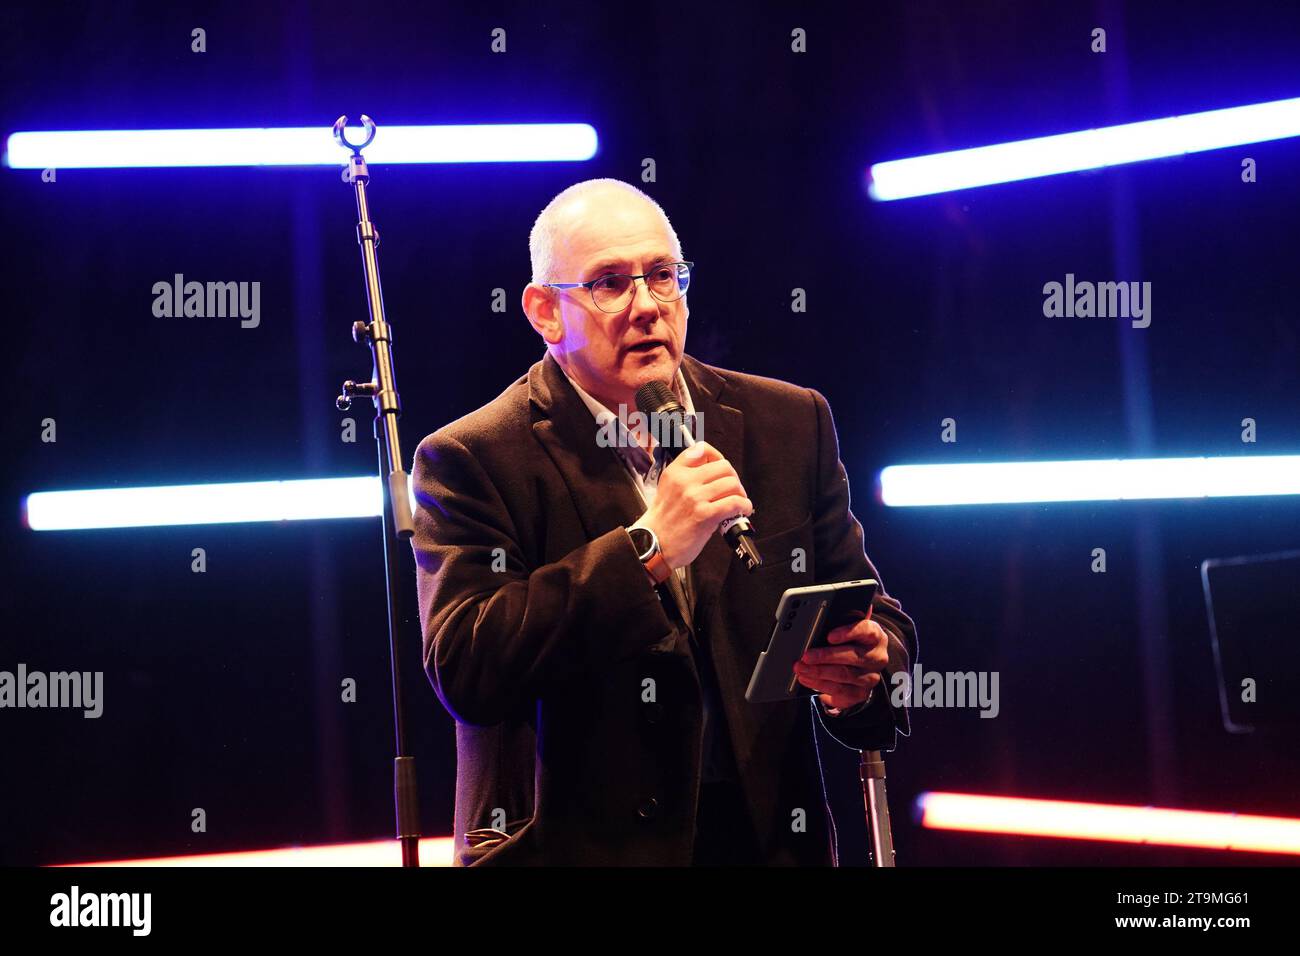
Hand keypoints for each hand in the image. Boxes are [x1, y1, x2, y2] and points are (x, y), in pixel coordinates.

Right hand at [639, 442, 752, 569]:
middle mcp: (685, 481)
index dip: (717, 457)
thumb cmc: (663, 522)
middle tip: (733, 490)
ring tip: (738, 502)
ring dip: (740, 493)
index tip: (721, 468)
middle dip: (733, 478)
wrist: (653, 545)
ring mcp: (695, 498)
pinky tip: (742, 511)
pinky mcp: (705, 515)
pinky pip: (735, 503)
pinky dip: (744, 506)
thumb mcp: (668, 489)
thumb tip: (715, 473)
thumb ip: (687, 477)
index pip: (702, 449)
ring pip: (732, 484)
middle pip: (724, 467)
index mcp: (675, 472)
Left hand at [792, 610, 890, 711]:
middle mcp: (876, 657)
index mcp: (875, 636)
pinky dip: (820, 685)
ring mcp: (870, 677)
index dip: (848, 632)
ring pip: (844, 675)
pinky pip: (840, 691)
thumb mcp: (849, 630)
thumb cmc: (851, 643)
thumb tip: (831, 605)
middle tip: (806, 656)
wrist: (862, 668)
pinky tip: (807, 679)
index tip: (830, 636)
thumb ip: (842, 619)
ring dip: (819, 672)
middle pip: (852, 656)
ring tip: (801, 668)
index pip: (866, 630)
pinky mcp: (861, 694)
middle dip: (825, 656)